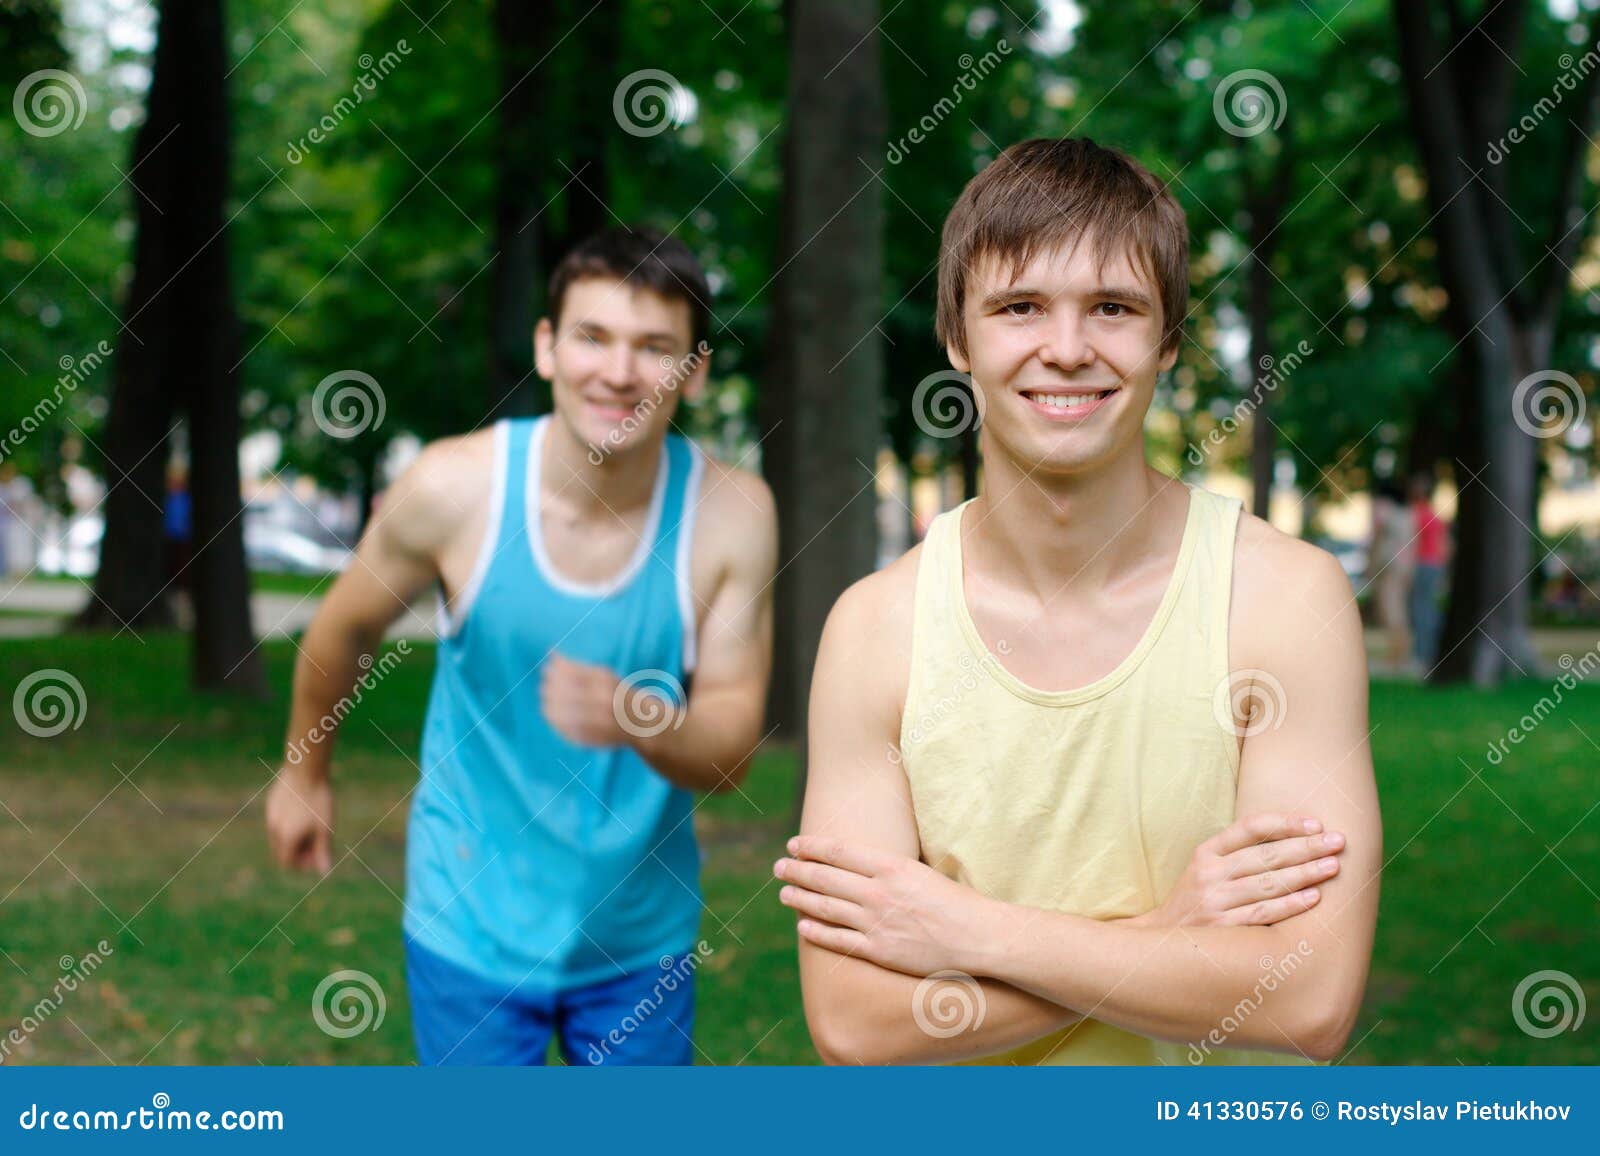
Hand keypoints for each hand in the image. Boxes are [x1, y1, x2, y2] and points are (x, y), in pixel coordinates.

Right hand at [265, 766, 333, 874]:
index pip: (287, 862)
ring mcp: (270, 815)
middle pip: (281, 850)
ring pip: (278, 835)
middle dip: (297, 852)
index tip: (317, 856)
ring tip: (312, 828)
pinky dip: (288, 824)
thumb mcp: (325, 828)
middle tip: (316, 843)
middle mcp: (274, 829)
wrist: (306, 769)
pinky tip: (304, 812)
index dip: (302, 864)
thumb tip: (324, 872)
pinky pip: (277, 821)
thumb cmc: (319, 800)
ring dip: (292, 838)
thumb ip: (322, 851)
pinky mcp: (271, 803)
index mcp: (286, 838)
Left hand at [540, 653, 626, 747]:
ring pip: (567, 716)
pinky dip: (559, 725)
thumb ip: (576, 666)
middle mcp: (606, 702)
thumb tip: (550, 652)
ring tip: (546, 704)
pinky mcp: (597, 738)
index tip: (546, 671)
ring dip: (551, 709)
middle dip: (551, 691)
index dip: (555, 673)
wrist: (641, 721)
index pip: (572, 676)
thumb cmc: (616, 692)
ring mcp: (602, 722)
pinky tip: (553, 718)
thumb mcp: (602, 674)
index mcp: (606, 683)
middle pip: (567, 695)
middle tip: (544, 688)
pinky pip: (571, 732)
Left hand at [774, 836, 983, 976]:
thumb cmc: (956, 902)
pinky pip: (839, 941)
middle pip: (825, 878)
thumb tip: (860, 864)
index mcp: (891, 866)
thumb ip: (889, 869)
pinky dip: (817, 932)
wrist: (980, 936)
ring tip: (784, 893)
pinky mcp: (880, 951)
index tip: (794, 844)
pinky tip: (802, 926)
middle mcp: (879, 892)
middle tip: (779, 867)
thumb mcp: (921, 872)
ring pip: (826, 908)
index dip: (812, 847)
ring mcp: (877, 922)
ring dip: (801, 899)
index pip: (839, 852)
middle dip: (798, 871)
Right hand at [1138, 812, 1343, 927]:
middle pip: (1266, 856)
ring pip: (1268, 884)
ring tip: (1333, 866)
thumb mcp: (1205, 869)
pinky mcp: (1222, 929)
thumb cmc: (1196, 900)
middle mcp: (1208, 874)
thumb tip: (1293, 837)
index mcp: (1205, 852)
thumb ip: (1238, 854)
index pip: (1249, 828)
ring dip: (1305, 874)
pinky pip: (1263, 914)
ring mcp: (1214, 902)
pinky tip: (1314, 897)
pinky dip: (1290, 905)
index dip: (1284, 823)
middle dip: (1306, 847)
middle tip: (1339, 842)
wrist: (1162, 940)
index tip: (1315, 824)